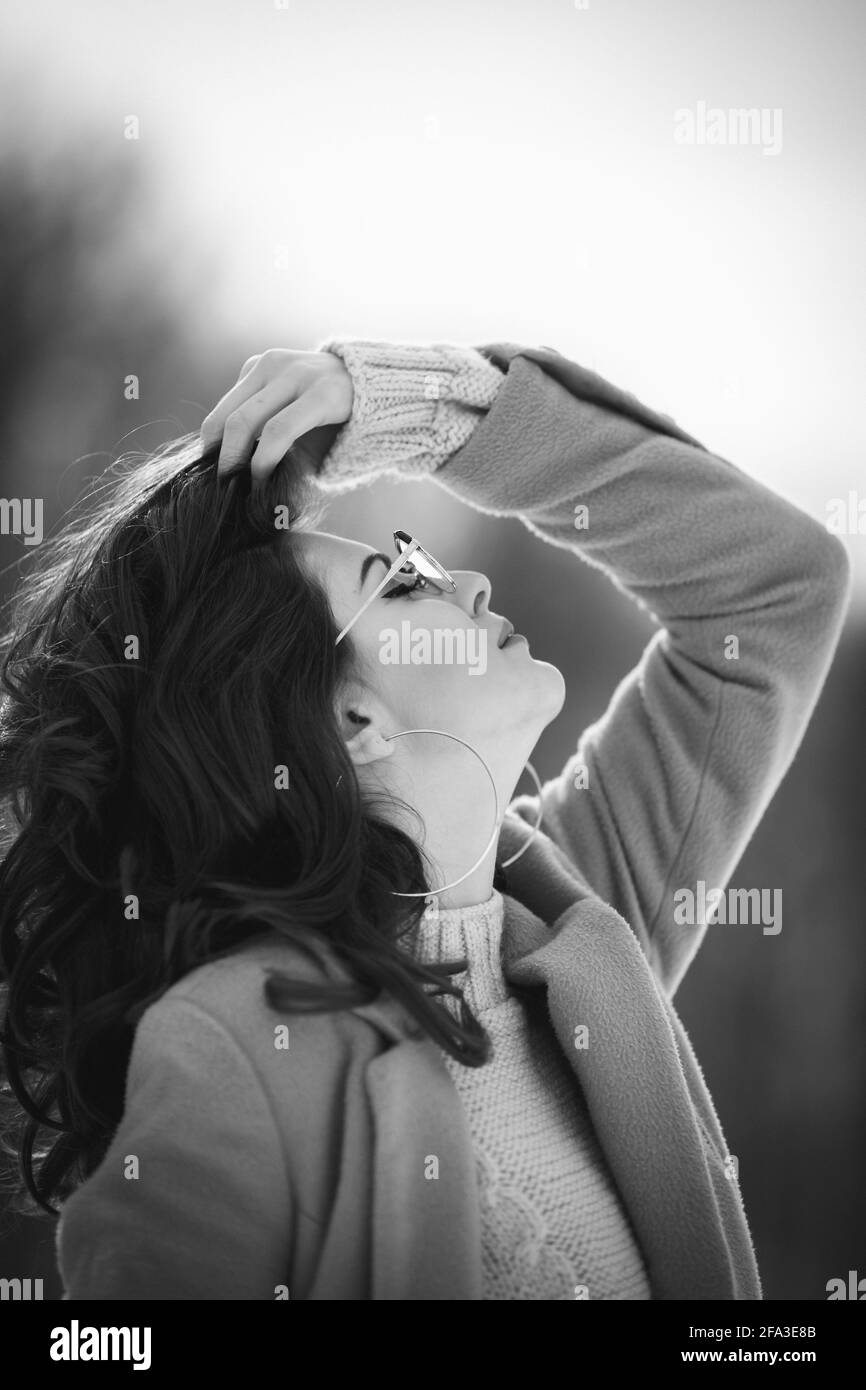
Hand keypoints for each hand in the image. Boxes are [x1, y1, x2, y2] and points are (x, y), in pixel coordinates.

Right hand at [199, 349, 353, 482]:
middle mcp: (294, 372)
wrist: (350, 376)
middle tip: (225, 484)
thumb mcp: (329, 447)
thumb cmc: (340, 424)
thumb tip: (259, 493)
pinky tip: (233, 442)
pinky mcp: (256, 361)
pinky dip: (225, 425)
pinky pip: (230, 399)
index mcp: (322, 394)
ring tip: (220, 467)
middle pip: (243, 419)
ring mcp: (272, 362)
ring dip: (215, 442)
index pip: (278, 431)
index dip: (261, 463)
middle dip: (229, 457)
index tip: (255, 488)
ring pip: (226, 408)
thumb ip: (298, 465)